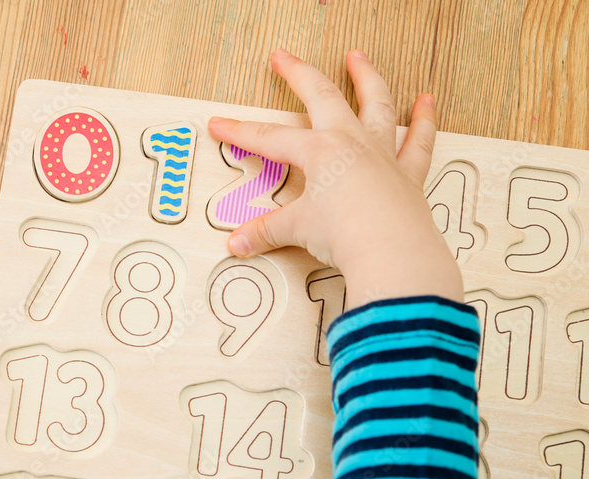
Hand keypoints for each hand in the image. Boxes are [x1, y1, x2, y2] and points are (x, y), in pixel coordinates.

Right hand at [209, 49, 462, 309]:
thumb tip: (239, 243)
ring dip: (366, 78)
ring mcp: (381, 153)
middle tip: (283, 58)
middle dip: (298, 74)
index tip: (220, 124)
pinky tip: (426, 103)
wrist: (391, 251)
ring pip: (375, 104)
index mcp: (320, 152)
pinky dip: (424, 121)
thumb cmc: (347, 235)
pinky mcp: (407, 173)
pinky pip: (418, 141)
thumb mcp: (297, 230)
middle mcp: (351, 143)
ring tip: (359, 58)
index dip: (240, 132)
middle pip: (321, 97)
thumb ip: (267, 232)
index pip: (269, 138)